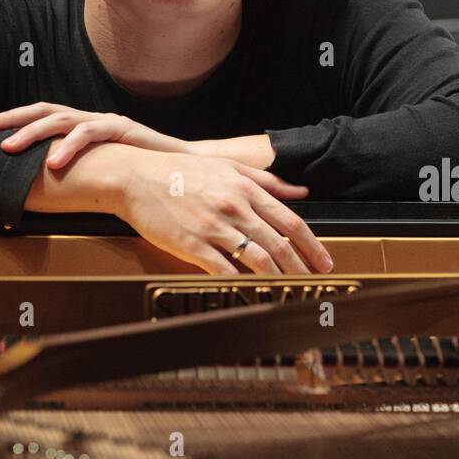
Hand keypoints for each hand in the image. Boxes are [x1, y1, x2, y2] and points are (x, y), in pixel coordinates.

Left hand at [0, 102, 184, 164]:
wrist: (184, 168)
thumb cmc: (140, 172)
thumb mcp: (99, 172)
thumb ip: (76, 174)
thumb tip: (40, 190)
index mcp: (81, 128)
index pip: (41, 117)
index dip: (12, 121)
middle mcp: (90, 119)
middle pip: (43, 110)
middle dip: (11, 119)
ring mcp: (105, 121)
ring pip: (61, 119)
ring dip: (32, 132)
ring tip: (9, 148)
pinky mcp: (122, 129)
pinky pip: (90, 133)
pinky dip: (69, 146)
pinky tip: (53, 161)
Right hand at [115, 149, 332, 276]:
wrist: (134, 176)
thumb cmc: (178, 170)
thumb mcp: (226, 165)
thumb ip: (265, 179)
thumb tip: (299, 190)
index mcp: (244, 188)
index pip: (290, 221)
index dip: (312, 245)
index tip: (324, 261)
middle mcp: (233, 207)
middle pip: (279, 244)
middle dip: (302, 268)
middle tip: (315, 283)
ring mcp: (213, 227)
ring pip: (258, 260)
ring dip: (278, 279)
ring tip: (290, 291)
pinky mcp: (191, 245)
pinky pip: (224, 270)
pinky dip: (241, 284)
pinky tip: (251, 293)